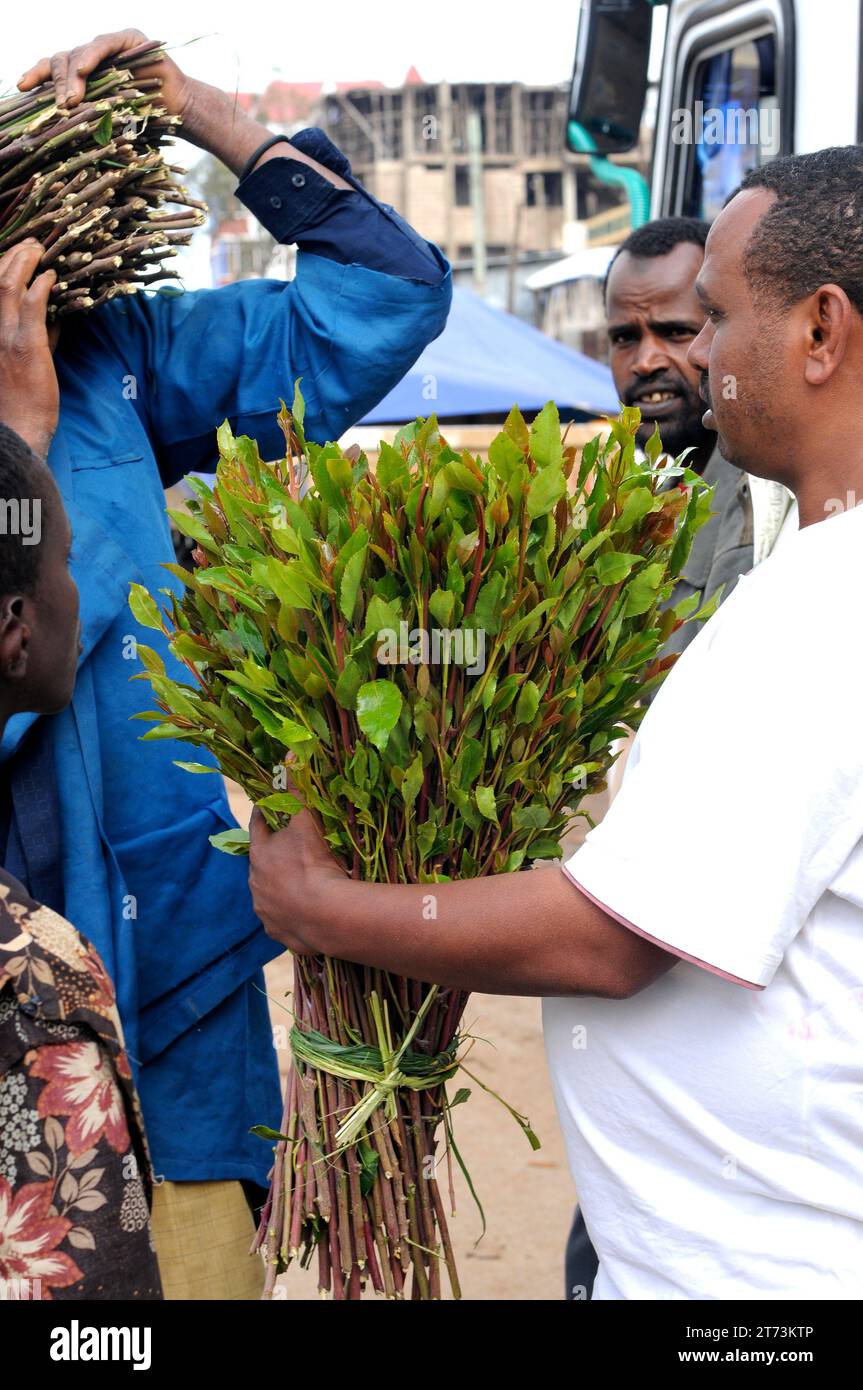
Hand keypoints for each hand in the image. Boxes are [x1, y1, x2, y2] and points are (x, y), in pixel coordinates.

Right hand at [0, 241, 58, 457]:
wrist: (16, 431)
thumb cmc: (20, 403)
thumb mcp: (19, 363)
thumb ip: (34, 336)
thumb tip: (52, 317)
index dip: (2, 266)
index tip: (16, 252)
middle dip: (11, 256)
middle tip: (30, 243)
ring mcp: (3, 336)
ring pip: (8, 286)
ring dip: (24, 262)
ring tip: (38, 249)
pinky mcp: (25, 346)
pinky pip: (32, 306)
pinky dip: (41, 286)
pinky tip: (50, 276)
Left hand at [17, 29, 191, 117]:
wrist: (180, 112)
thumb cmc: (145, 121)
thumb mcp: (107, 119)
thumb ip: (84, 112)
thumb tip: (55, 120)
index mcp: (86, 74)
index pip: (55, 68)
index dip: (37, 75)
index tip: (23, 87)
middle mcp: (94, 56)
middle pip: (62, 59)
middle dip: (57, 83)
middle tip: (60, 107)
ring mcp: (110, 46)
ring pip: (79, 54)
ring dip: (72, 78)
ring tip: (71, 100)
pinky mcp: (128, 39)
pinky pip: (103, 45)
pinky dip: (91, 57)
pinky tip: (83, 70)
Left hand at [249, 803, 346, 952]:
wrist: (326, 915)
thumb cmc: (314, 863)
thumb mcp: (307, 822)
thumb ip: (297, 791)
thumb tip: (289, 755)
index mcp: (259, 854)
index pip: (257, 827)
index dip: (265, 815)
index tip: (270, 808)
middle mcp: (255, 883)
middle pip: (262, 863)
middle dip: (275, 856)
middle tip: (294, 850)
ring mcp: (264, 909)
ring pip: (269, 893)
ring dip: (281, 887)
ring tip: (303, 885)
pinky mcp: (276, 931)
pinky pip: (281, 919)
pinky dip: (290, 913)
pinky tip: (306, 911)